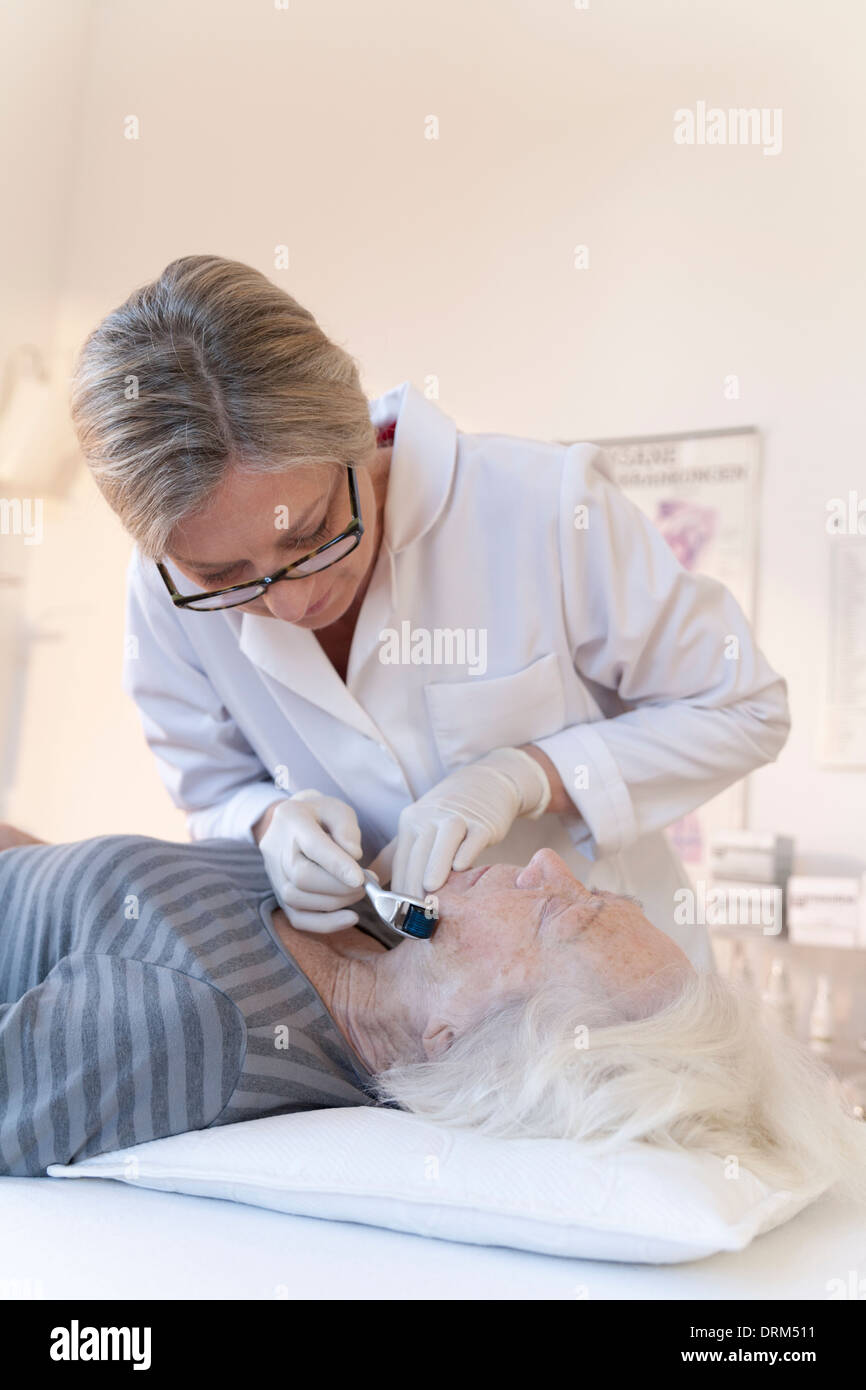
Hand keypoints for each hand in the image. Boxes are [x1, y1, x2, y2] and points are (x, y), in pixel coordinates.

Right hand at [259, 790, 365, 931]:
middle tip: (365, 885)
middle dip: (339, 887)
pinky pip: (297, 918)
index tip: (361, 879)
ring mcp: (274, 875)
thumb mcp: (338, 809)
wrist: (292, 824)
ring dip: (336, 903)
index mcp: (292, 819)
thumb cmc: (320, 815)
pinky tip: (350, 918)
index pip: (312, 846)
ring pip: (298, 899)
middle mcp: (276, 849)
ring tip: (358, 893)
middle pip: (302, 877)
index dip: (337, 865)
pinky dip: (325, 924)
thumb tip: (354, 856)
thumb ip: (347, 828)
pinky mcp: (279, 895)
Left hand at [389, 747, 550, 898]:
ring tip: (430, 890)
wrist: (485, 783)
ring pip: (443, 842)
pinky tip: (461, 868)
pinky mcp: (483, 822)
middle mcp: (430, 817)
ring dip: (436, 865)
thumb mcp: (419, 826)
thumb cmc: (448, 813)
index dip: (397, 888)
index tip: (397, 914)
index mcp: (411, 821)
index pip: (401, 860)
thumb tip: (368, 882)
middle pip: (418, 854)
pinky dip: (467, 851)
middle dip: (414, 884)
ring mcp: (458, 817)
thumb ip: (395, 855)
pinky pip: (473, 837)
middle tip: (413, 914)